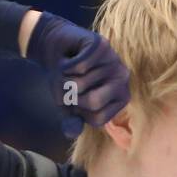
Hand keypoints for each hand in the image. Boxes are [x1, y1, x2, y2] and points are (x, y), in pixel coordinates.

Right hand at [25, 11, 130, 139]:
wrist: (54, 48)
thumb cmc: (66, 79)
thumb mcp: (68, 106)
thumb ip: (73, 121)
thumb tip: (73, 131)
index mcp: (120, 98)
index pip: (97, 119)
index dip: (78, 112)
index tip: (76, 99)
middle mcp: (122, 79)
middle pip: (93, 101)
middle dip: (72, 96)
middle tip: (69, 85)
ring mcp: (114, 60)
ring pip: (81, 82)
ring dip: (65, 78)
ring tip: (68, 70)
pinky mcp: (101, 45)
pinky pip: (79, 66)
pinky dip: (66, 65)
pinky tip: (70, 59)